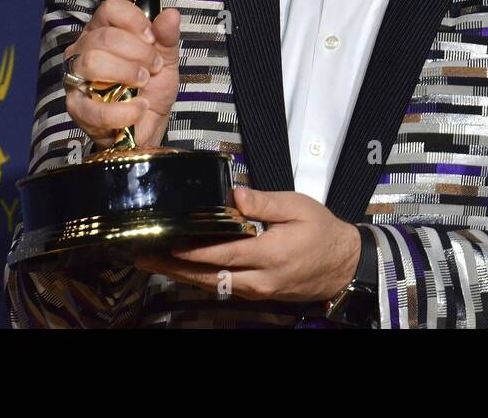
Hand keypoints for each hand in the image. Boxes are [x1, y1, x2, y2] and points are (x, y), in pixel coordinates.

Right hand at [62, 0, 179, 149]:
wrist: (148, 126)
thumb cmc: (152, 88)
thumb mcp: (166, 60)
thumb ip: (168, 37)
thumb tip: (171, 14)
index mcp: (103, 31)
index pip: (109, 8)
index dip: (134, 21)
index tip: (152, 39)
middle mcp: (83, 50)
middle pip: (104, 37)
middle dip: (137, 52)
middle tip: (152, 67)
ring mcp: (76, 78)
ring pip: (92, 62)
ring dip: (126, 73)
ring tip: (143, 84)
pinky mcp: (77, 108)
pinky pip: (94, 108)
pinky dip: (124, 110)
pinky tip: (139, 108)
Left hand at [134, 187, 361, 302]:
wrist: (343, 265)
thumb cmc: (323, 233)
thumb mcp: (299, 207)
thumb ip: (265, 202)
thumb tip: (235, 194)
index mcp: (270, 254)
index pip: (223, 253)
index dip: (193, 250)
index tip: (168, 244)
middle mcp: (260, 279)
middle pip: (208, 275)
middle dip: (173, 267)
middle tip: (144, 257)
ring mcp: (257, 291)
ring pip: (211, 284)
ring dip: (181, 274)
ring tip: (153, 262)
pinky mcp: (256, 293)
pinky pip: (222, 286)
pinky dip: (199, 276)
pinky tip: (182, 267)